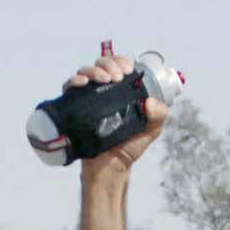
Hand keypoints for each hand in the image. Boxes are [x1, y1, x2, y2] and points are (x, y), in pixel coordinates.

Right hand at [68, 51, 168, 175]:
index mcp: (120, 90)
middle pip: (101, 64)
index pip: (119, 66)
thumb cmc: (129, 147)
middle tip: (117, 77)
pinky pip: (69, 87)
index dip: (122, 62)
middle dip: (109, 64)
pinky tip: (82, 84)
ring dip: (94, 70)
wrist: (110, 167)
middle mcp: (103, 90)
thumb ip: (159, 116)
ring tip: (104, 80)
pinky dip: (75, 81)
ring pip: (86, 71)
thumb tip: (150, 102)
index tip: (127, 71)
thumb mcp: (151, 130)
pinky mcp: (74, 106)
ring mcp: (88, 97)